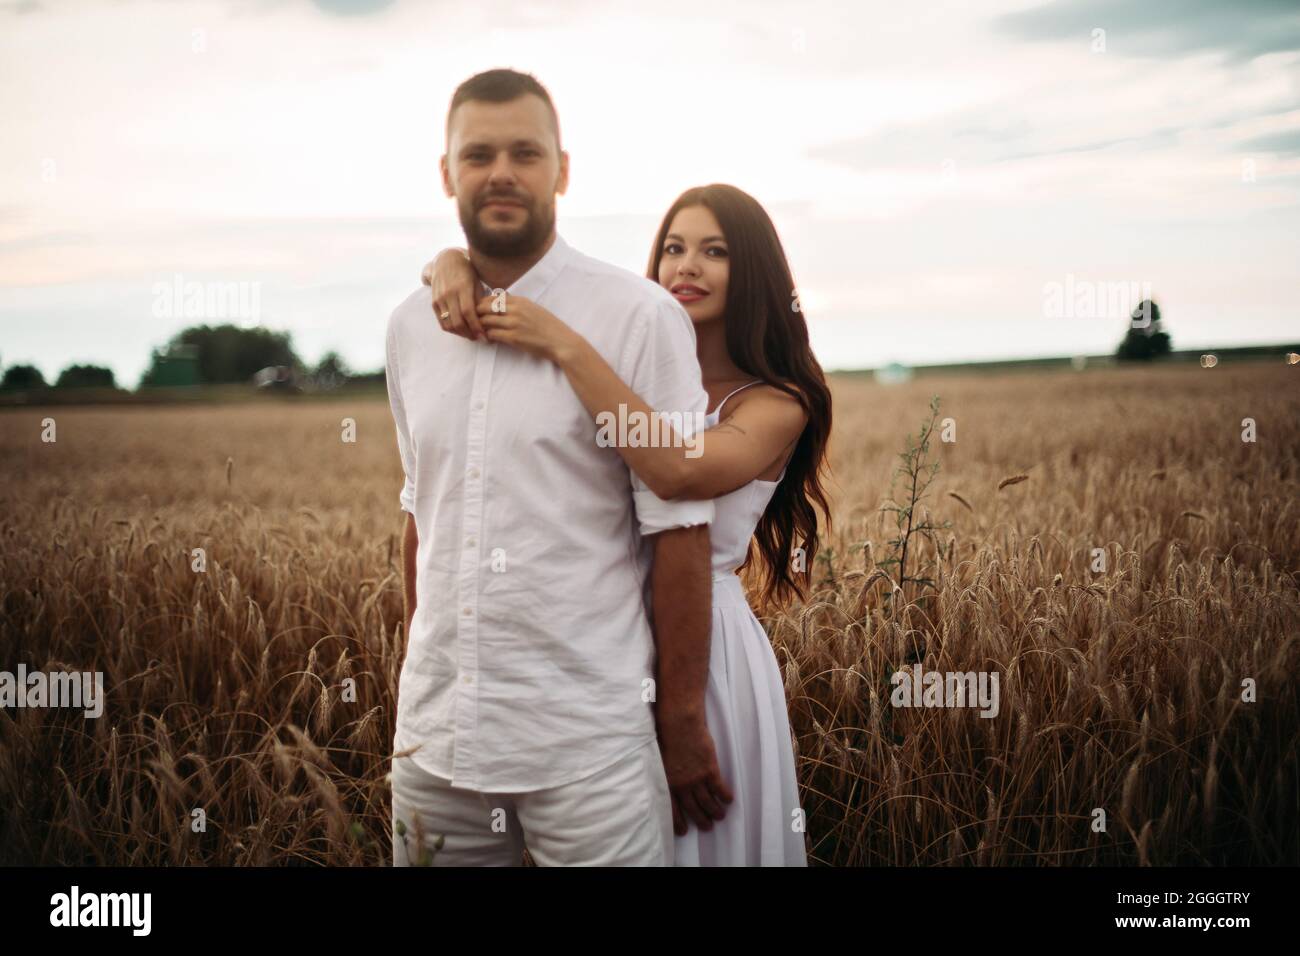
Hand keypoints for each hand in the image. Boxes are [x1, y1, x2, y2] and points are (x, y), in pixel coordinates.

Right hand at [422, 249, 483, 339]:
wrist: (446, 261)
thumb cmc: (467, 272)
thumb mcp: (476, 283)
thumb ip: (479, 301)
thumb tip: (487, 320)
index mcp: (462, 287)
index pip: (468, 312)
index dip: (476, 326)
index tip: (484, 335)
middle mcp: (449, 293)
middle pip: (458, 321)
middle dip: (469, 334)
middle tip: (479, 338)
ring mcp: (439, 298)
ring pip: (449, 324)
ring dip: (461, 334)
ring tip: (471, 335)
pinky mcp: (434, 303)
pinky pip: (442, 322)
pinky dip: (452, 329)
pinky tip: (461, 330)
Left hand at [475, 292, 580, 364]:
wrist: (561, 341)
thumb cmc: (549, 326)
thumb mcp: (534, 308)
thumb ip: (518, 304)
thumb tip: (502, 297)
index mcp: (521, 301)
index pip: (493, 297)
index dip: (483, 304)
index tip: (482, 311)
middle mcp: (516, 310)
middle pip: (485, 307)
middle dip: (478, 314)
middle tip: (477, 322)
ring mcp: (514, 323)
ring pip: (486, 320)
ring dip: (481, 326)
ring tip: (482, 331)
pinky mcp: (513, 338)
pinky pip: (492, 334)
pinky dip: (487, 336)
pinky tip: (489, 339)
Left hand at [655, 709, 732, 835]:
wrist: (680, 724)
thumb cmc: (667, 737)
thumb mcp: (661, 759)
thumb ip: (666, 774)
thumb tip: (669, 783)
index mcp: (668, 782)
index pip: (673, 809)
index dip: (679, 822)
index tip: (684, 832)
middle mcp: (682, 785)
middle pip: (693, 809)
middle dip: (701, 820)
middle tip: (707, 827)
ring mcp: (697, 778)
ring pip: (708, 802)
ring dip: (715, 811)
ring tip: (720, 816)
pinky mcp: (710, 769)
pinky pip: (719, 788)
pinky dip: (725, 796)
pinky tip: (729, 800)